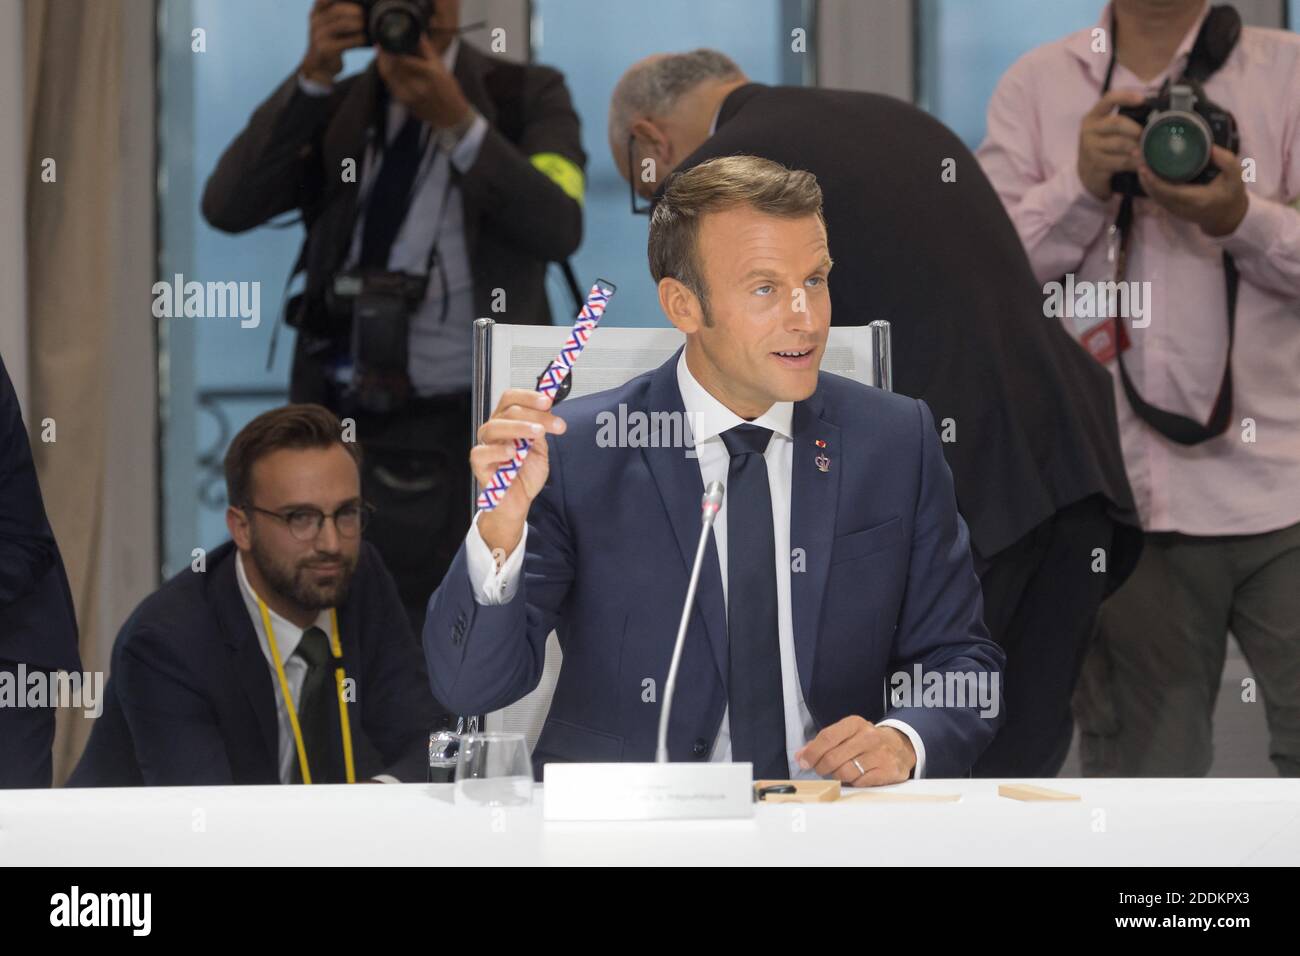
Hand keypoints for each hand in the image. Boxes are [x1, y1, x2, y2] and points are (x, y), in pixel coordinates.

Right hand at [300, 0, 365, 86]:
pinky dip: (358, 39)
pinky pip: (346, 42)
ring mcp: (320, 36)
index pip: (325, 0)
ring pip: (343, 25)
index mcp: (315, 12)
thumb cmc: (329, 41)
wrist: (319, 66)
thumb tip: (360, 7)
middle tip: (364, 15)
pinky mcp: (326, 49)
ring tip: (364, 26)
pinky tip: (364, 39)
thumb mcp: (328, 24)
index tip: (357, 2)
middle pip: (337, 10)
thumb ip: (338, 13)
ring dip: (357, 24)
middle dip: (354, 10)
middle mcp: (315, 22)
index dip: (342, 0)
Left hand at [375, 34, 471, 128]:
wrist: (451, 116)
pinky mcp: (405, 103)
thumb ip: (428, 51)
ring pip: (388, 77)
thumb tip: (418, 34)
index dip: (391, 48)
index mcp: (429, 74)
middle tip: (381, 46)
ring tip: (381, 55)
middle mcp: (418, 85)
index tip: (387, 40)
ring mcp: (410, 96)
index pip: (403, 58)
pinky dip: (387, 76)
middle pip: (392, 67)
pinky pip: (390, 86)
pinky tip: (387, 69)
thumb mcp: (442, 68)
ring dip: (383, 65)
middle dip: (384, 55)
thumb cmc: (448, 90)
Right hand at [471, 389, 566, 559]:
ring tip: (538, 433)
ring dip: (520, 427)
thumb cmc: (525, 474)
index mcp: (508, 421)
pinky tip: (512, 452)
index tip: (548, 402)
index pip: (512, 398)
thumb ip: (541, 430)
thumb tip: (547, 410)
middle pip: (508, 410)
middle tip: (554, 424)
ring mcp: (486, 445)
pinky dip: (498, 450)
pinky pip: (482, 452)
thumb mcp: (540, 448)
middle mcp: (495, 430)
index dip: (529, 397)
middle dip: (535, 414)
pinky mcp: (479, 463)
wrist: (519, 500)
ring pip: (495, 427)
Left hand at [795, 715, 915, 786]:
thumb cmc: (866, 742)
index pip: (827, 738)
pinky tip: (855, 777)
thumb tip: (801, 756)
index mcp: (854, 724)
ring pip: (845, 772)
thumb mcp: (846, 734)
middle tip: (820, 770)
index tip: (804, 762)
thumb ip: (822, 743)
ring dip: (837, 776)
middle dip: (821, 767)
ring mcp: (879, 754)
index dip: (812, 752)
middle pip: (833, 758)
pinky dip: (853, 783)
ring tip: (840, 773)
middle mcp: (868, 737)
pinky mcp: (888, 771)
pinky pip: (860, 783)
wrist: (900, 747)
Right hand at [1077, 89, 1146, 200]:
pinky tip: (1142, 165)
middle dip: (1136, 129)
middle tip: (1148, 136)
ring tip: (1149, 152)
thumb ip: (1124, 121)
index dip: (1125, 97)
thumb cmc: (1104, 147)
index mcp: (1093, 117)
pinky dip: (1135, 163)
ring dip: (1138, 148)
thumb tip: (1154, 116)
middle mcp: (1089, 131)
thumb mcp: (1108, 131)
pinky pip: (1120, 162)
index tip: (1142, 99)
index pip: (1108, 99)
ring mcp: (1089, 149)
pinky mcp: (1094, 166)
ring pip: (1121, 144)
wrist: (1086, 173)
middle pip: (1117, 123)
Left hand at [1137, 145, 1248, 236]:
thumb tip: (1210, 147)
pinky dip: (1148, 181)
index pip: (1168, 191)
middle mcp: (1179, 206)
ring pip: (1151, 193)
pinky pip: (1154, 194)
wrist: (1226, 218)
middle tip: (1137, 152)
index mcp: (1195, 199)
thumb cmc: (1231, 195)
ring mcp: (1172, 208)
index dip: (1153, 180)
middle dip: (1143, 173)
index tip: (1144, 165)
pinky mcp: (1169, 207)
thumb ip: (1227, 162)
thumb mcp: (1236, 178)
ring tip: (1138, 155)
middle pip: (1154, 192)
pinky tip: (1145, 166)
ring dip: (1143, 176)